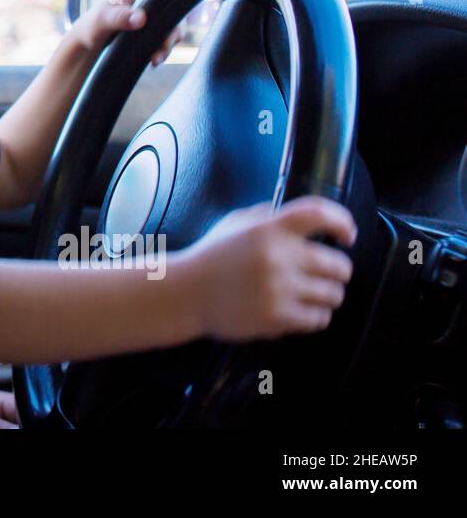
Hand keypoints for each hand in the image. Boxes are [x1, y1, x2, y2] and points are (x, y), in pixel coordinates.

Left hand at [66, 0, 181, 65]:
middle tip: (166, 45)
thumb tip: (141, 18)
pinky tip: (153, 62)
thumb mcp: (101, 20)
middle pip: (175, 12)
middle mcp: (149, 5)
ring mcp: (151, 21)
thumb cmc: (91, 26)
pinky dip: (162, 52)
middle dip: (175, 30)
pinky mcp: (150, 36)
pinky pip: (164, 43)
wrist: (86, 45)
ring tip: (156, 59)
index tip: (176, 14)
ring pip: (172, 30)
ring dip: (169, 44)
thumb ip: (119, 17)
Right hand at [187, 196, 357, 341]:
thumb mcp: (234, 223)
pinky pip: (319, 318)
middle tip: (328, 273)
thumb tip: (301, 217)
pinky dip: (316, 315)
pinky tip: (303, 310)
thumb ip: (267, 216)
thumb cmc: (211, 257)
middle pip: (338, 265)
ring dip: (328, 294)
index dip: (341, 221)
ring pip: (333, 294)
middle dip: (338, 270)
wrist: (185, 292)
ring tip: (314, 293)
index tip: (347, 233)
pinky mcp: (277, 317)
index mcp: (268, 229)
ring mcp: (279, 289)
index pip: (319, 215)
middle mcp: (278, 257)